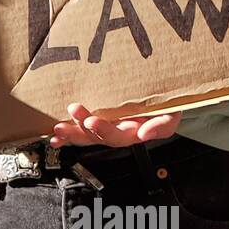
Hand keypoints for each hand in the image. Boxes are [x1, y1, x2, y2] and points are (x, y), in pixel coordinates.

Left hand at [49, 102, 181, 147]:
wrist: (166, 92)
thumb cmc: (169, 102)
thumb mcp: (172, 113)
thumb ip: (161, 125)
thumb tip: (145, 134)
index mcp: (134, 132)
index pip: (117, 137)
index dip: (104, 131)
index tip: (92, 121)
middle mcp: (118, 131)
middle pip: (97, 137)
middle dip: (81, 130)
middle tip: (70, 120)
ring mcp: (107, 124)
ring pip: (86, 133)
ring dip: (72, 131)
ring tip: (58, 128)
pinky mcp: (99, 115)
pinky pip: (81, 126)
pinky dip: (69, 132)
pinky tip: (56, 136)